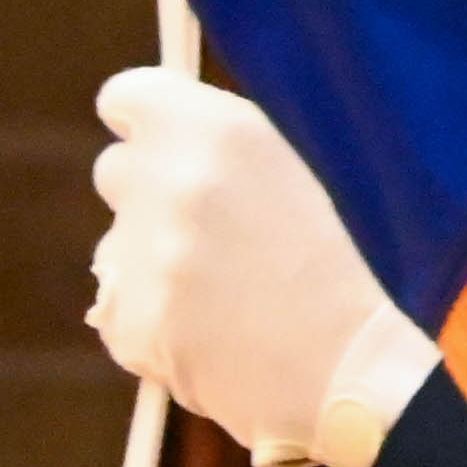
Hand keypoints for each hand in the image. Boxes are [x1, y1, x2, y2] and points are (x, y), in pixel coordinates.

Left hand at [89, 67, 434, 466]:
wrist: (352, 370)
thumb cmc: (345, 266)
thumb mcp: (298, 173)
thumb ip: (227, 148)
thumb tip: (169, 136)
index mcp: (220, 132)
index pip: (125, 95)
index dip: (146, 122)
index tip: (164, 141)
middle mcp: (170, 183)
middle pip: (115, 169)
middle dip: (150, 191)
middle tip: (208, 227)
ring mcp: (140, 257)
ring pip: (115, 244)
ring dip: (150, 259)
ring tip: (222, 293)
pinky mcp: (127, 321)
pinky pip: (118, 307)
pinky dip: (152, 319)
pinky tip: (208, 333)